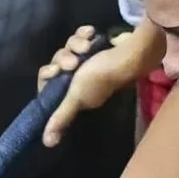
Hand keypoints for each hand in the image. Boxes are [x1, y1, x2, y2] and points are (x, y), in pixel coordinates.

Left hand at [37, 25, 145, 146]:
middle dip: (63, 57)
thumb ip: (61, 117)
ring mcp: (88, 61)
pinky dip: (83, 33)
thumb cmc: (101, 76)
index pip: (49, 83)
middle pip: (58, 63)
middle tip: (75, 61)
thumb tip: (48, 144)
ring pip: (67, 48)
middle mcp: (80, 79)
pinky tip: (92, 34)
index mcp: (74, 93)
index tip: (55, 71)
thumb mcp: (77, 97)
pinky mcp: (96, 46)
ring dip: (75, 44)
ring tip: (87, 45)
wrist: (131, 53)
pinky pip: (80, 37)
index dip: (48, 74)